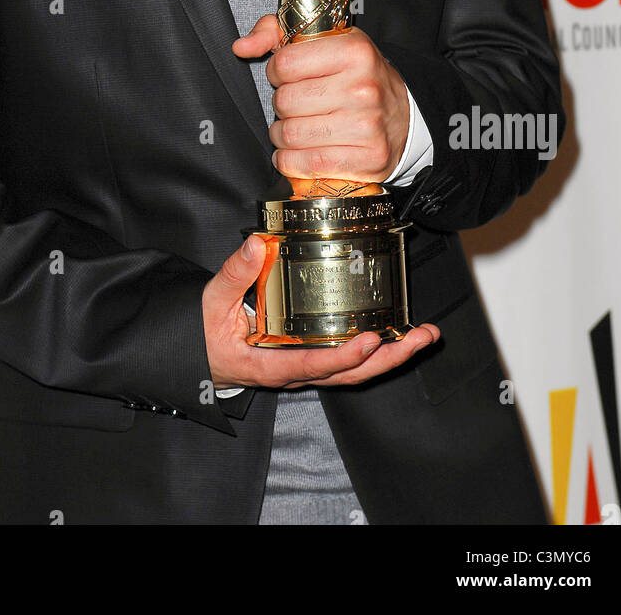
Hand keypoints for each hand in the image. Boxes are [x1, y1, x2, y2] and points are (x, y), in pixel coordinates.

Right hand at [203, 234, 438, 390]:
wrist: (198, 354)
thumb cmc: (203, 331)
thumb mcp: (210, 301)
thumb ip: (234, 273)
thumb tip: (257, 244)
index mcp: (269, 364)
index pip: (313, 365)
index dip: (343, 357)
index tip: (370, 341)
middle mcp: (293, 372)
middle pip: (348, 376)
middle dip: (388, 359)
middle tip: (420, 338)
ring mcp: (305, 368)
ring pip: (354, 372)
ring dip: (391, 356)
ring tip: (422, 335)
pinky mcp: (311, 357)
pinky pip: (347, 361)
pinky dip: (376, 349)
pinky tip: (396, 333)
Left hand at [233, 14, 409, 184]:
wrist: (403, 115)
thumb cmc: (357, 76)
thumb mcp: (326, 41)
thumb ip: (277, 32)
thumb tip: (241, 47)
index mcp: (354, 51)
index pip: (284, 63)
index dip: (277, 72)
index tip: (289, 76)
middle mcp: (363, 87)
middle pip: (284, 102)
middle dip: (281, 106)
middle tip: (296, 105)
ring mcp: (367, 125)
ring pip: (291, 135)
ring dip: (282, 135)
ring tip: (295, 128)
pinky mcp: (368, 158)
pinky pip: (307, 164)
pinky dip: (291, 162)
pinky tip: (296, 152)